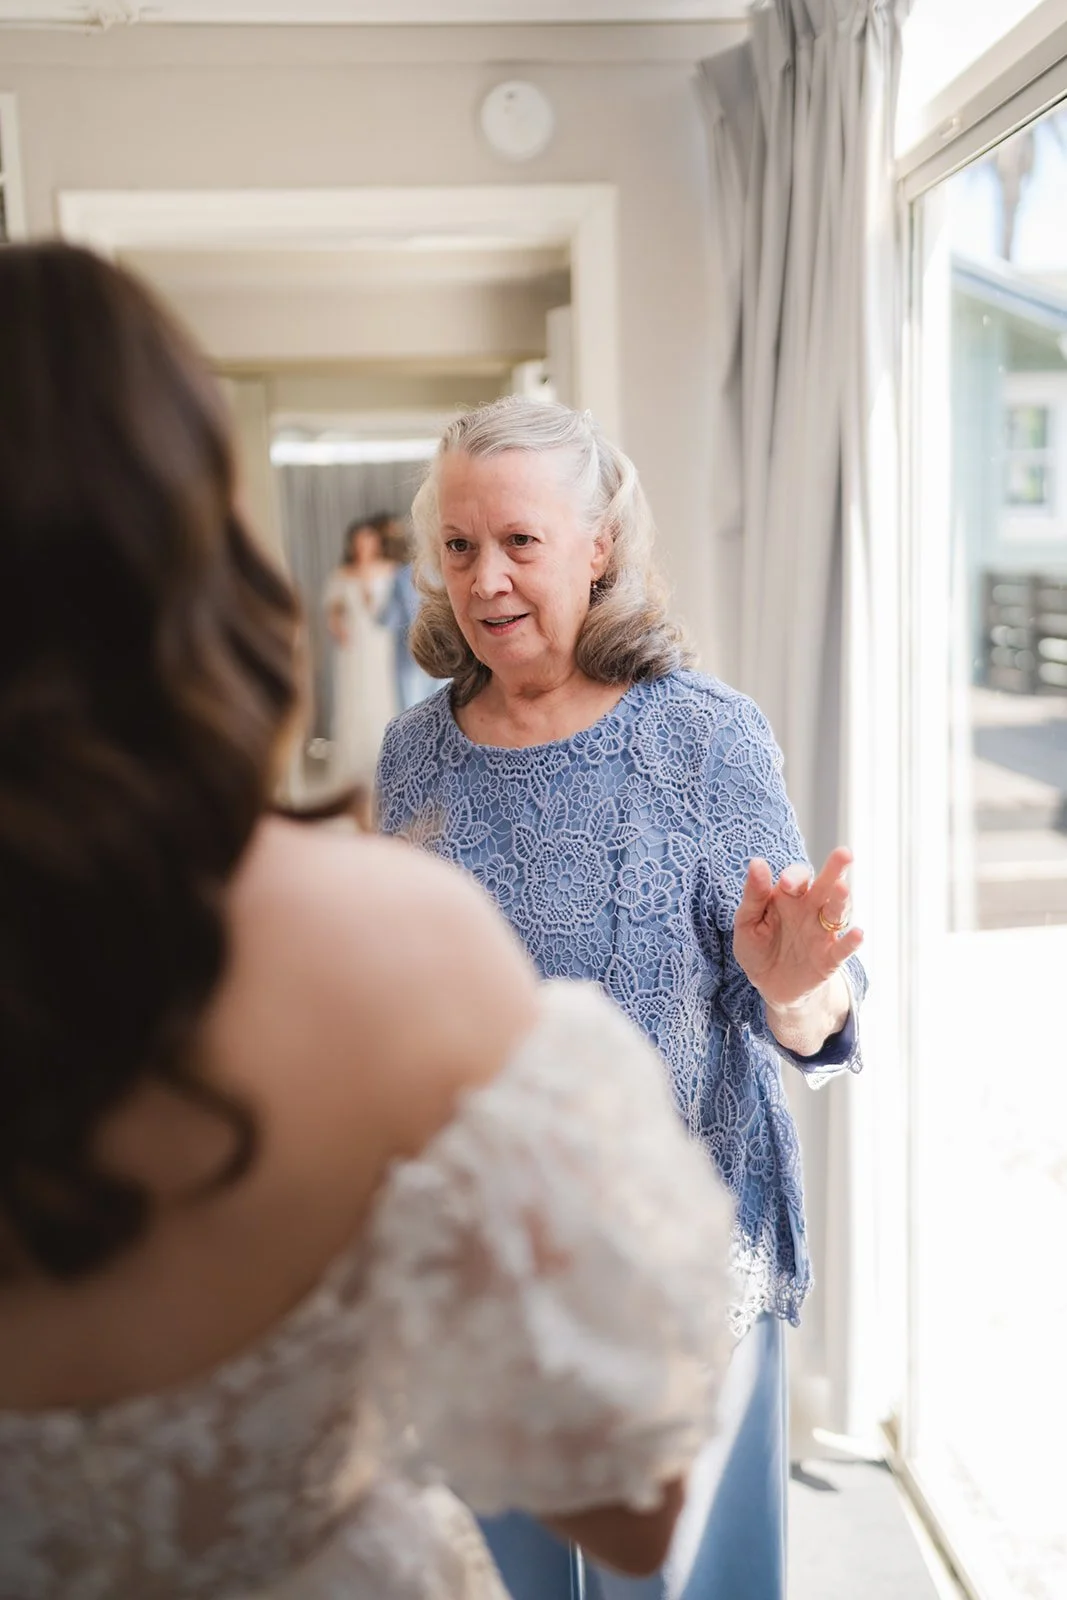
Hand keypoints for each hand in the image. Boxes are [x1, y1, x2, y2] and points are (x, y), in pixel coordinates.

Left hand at [732, 846, 862, 1014]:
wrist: (768, 986)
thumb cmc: (757, 948)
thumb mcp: (747, 922)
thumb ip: (753, 895)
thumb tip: (757, 862)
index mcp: (789, 897)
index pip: (797, 878)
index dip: (794, 877)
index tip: (786, 884)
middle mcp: (810, 910)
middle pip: (826, 885)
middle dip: (834, 869)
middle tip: (844, 853)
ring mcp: (822, 933)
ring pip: (837, 912)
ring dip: (842, 899)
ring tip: (841, 888)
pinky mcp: (830, 958)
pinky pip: (843, 949)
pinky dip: (851, 942)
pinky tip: (857, 933)